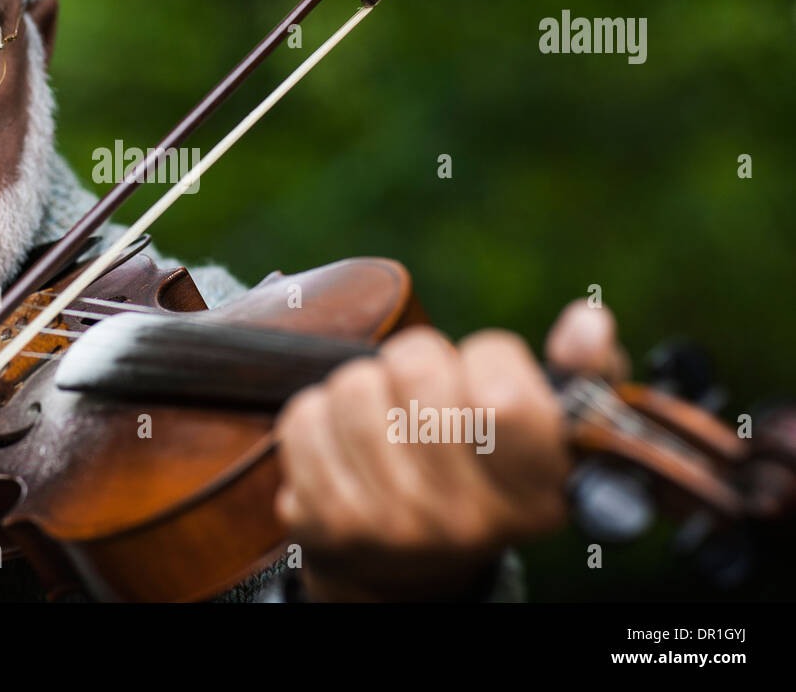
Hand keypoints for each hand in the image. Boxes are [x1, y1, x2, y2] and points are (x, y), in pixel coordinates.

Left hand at [273, 299, 626, 600]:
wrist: (407, 571)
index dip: (489, 358)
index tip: (485, 374)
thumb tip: (588, 321)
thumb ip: (581, 375)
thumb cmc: (485, 477)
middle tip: (424, 391)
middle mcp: (463, 520)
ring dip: (365, 386)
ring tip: (384, 417)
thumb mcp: (545, 440)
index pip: (504, 397)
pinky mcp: (324, 520)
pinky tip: (342, 443)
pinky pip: (303, 418)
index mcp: (533, 496)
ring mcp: (390, 524)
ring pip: (355, 385)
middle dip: (417, 360)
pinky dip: (318, 415)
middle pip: (416, 368)